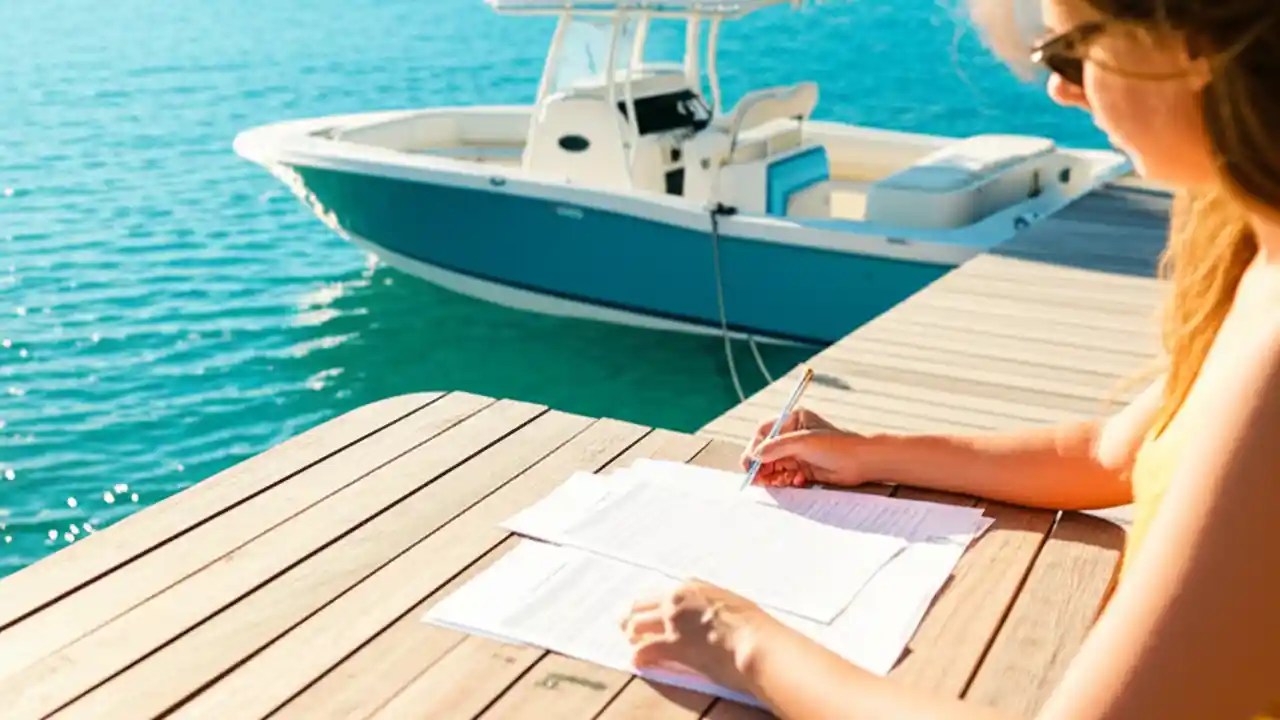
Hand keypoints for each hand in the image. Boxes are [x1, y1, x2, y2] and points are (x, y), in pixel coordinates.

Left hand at [620, 580, 773, 692]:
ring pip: (636, 625)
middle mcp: (677, 600)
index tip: (646, 613)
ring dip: (633, 636)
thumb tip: (709, 614)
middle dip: (632, 617)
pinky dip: (639, 657)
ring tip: (633, 645)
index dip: (650, 606)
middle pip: (640, 606)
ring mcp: (672, 622)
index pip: (660, 594)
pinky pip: (644, 650)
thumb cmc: (754, 626)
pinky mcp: (672, 645)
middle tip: (627, 628)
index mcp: (692, 587)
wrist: (758, 642)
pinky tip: (638, 663)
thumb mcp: (731, 603)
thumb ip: (711, 604)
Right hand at [741, 408, 871, 487]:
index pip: (765, 432)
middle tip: (756, 478)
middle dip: (761, 464)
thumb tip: (756, 455)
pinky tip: (795, 481)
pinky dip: (785, 480)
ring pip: (775, 465)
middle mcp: (794, 435)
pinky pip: (786, 475)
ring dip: (771, 475)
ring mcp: (799, 452)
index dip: (755, 447)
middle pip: (767, 450)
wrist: (863, 462)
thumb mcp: (804, 442)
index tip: (750, 462)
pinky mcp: (805, 468)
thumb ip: (777, 447)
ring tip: (775, 482)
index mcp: (793, 420)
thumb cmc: (838, 446)